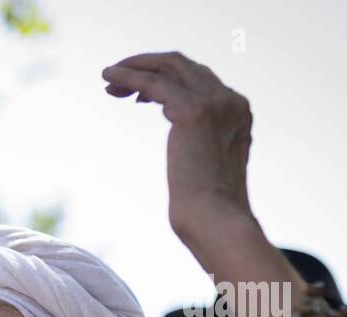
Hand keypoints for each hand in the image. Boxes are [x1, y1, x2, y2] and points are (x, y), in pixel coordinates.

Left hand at [101, 52, 253, 241]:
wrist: (215, 220)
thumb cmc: (208, 208)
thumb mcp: (209, 167)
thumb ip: (201, 146)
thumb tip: (185, 151)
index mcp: (237, 112)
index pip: (199, 79)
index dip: (165, 79)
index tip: (137, 94)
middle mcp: (230, 101)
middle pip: (184, 66)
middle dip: (147, 67)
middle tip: (116, 79)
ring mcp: (214, 103)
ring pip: (168, 66)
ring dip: (135, 66)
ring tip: (108, 76)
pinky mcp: (193, 112)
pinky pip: (153, 82)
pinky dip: (130, 75)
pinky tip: (109, 77)